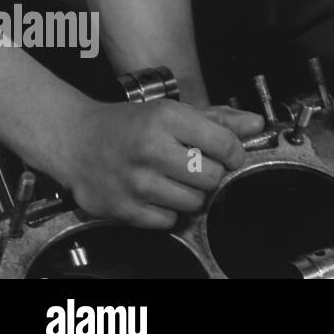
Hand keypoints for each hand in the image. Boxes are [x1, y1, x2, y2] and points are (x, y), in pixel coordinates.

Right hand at [52, 100, 263, 228]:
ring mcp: (135, 182)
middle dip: (212, 174)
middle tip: (198, 167)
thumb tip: (256, 125)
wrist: (76, 140)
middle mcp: (150, 150)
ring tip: (175, 179)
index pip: (224, 144)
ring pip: (193, 202)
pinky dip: (169, 211)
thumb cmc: (130, 125)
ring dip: (192, 194)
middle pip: (211, 177)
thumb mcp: (174, 112)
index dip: (235, 153)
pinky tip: (158, 194)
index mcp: (166, 119)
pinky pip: (169, 221)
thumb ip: (219, 119)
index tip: (230, 155)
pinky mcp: (122, 209)